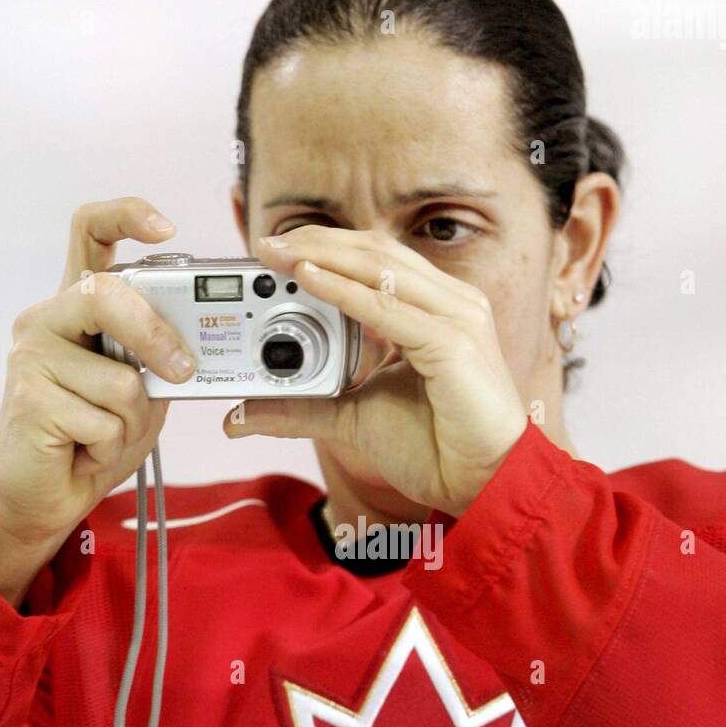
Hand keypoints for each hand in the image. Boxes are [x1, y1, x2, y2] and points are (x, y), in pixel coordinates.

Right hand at [0, 197, 194, 551]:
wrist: (46, 497)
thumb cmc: (94, 440)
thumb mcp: (142, 393)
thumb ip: (160, 359)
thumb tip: (198, 345)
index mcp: (77, 308)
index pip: (91, 234)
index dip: (128, 217)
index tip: (166, 228)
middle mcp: (48, 319)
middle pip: (108, 295)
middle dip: (156, 337)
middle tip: (181, 372)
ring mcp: (31, 355)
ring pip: (120, 377)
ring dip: (132, 421)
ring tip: (105, 434)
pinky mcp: (29, 398)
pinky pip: (104, 420)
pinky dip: (111, 446)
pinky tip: (84, 451)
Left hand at [223, 226, 528, 517]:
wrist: (484, 485)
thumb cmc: (438, 448)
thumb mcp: (353, 417)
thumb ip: (302, 407)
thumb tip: (241, 415)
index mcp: (436, 309)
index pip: (374, 260)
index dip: (324, 248)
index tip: (274, 252)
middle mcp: (451, 303)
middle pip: (374, 251)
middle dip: (315, 241)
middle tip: (264, 244)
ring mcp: (457, 317)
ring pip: (379, 268)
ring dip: (322, 256)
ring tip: (276, 254)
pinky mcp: (454, 343)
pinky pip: (388, 308)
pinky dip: (344, 292)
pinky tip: (308, 280)